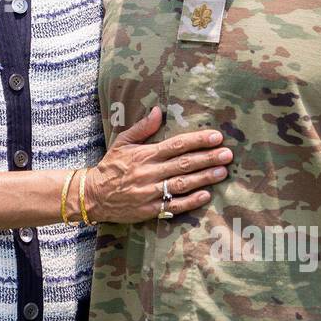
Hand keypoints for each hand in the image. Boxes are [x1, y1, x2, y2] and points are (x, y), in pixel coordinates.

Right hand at [83, 107, 230, 222]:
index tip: (216, 137)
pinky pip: (174, 206)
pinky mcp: (150, 210)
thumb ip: (142, 128)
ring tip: (222, 172)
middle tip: (228, 154)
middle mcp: (149, 173)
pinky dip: (191, 201)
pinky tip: (206, 195)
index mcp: (145, 155)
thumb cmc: (111, 166)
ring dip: (204, 178)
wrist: (93, 195)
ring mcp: (150, 192)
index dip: (197, 141)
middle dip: (207, 158)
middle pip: (184, 164)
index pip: (176, 145)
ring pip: (182, 184)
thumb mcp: (122, 142)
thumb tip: (159, 111)